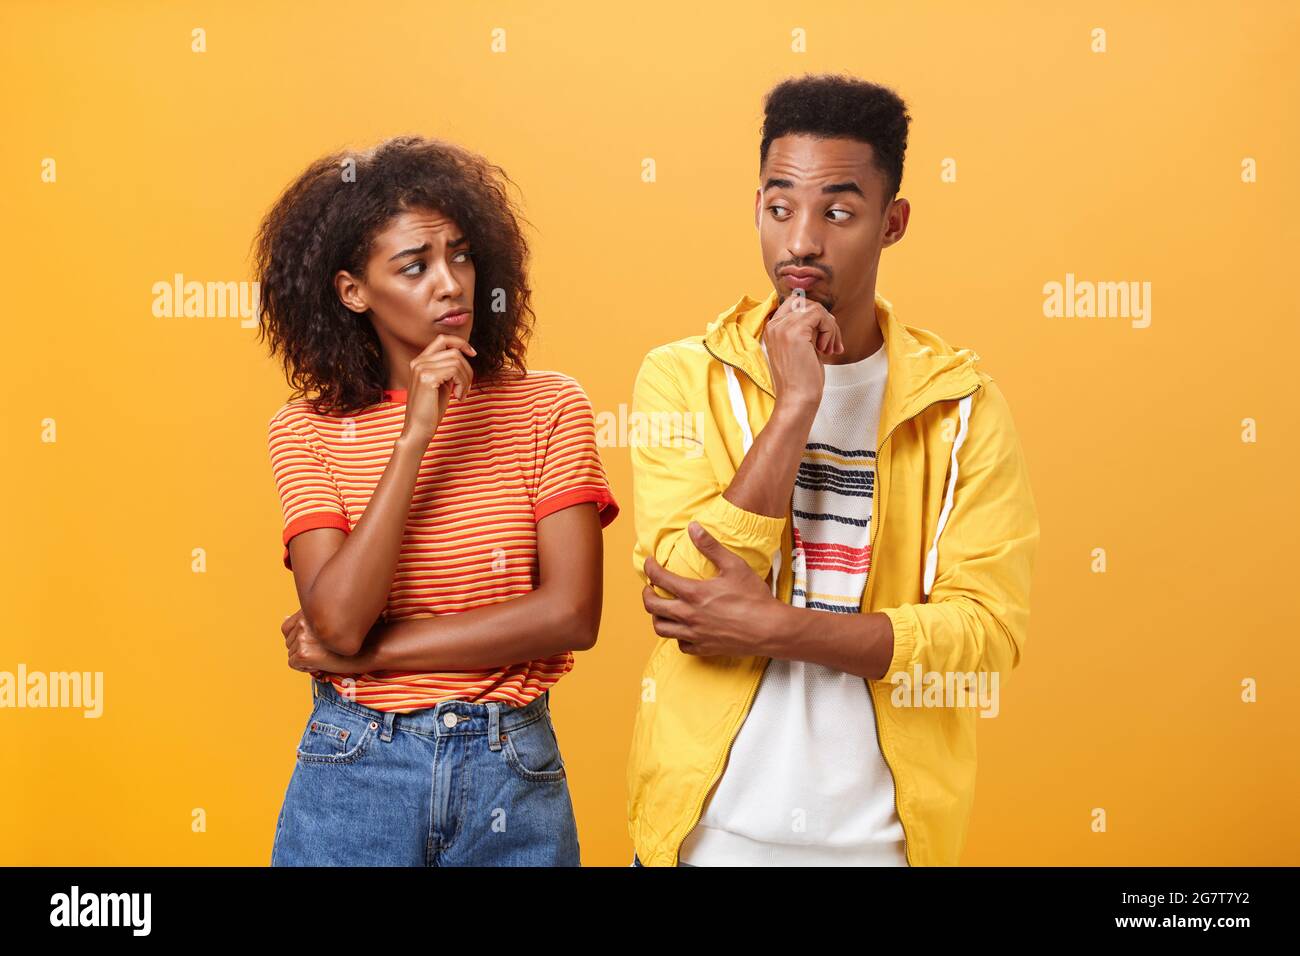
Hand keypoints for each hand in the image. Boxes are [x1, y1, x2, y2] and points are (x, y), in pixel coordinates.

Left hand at [281, 608, 367, 674]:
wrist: (368, 648)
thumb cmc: (352, 634)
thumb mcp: (328, 620)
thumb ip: (308, 619)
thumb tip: (284, 616)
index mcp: (308, 612)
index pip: (286, 627)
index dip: (297, 638)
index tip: (314, 642)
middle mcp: (303, 622)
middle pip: (288, 642)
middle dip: (302, 649)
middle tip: (323, 650)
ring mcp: (302, 637)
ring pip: (290, 653)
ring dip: (304, 658)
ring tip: (324, 655)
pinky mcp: (303, 653)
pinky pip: (294, 664)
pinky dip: (304, 667)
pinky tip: (321, 662)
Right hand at [404, 334, 477, 442]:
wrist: (418, 429)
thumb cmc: (431, 410)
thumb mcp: (441, 384)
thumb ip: (448, 368)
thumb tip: (465, 354)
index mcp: (420, 361)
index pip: (442, 339)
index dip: (460, 343)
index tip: (473, 354)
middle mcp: (418, 361)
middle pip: (454, 351)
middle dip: (467, 369)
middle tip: (466, 388)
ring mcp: (421, 368)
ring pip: (457, 361)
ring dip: (466, 379)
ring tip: (461, 394)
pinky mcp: (427, 378)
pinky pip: (455, 371)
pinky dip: (462, 384)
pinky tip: (458, 397)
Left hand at [641, 521, 784, 656]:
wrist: (770, 629)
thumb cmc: (754, 598)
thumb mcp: (734, 565)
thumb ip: (710, 546)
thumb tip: (693, 527)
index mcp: (694, 593)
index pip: (659, 579)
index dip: (650, 568)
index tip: (650, 563)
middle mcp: (689, 615)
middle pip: (652, 606)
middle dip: (646, 594)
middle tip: (650, 587)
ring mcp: (695, 634)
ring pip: (661, 628)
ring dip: (656, 617)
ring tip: (662, 608)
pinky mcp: (704, 648)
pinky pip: (681, 645)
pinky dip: (677, 636)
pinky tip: (683, 628)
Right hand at [763, 291, 842, 411]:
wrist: (797, 399)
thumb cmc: (801, 380)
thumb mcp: (802, 348)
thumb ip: (807, 330)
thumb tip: (825, 314)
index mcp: (772, 330)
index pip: (794, 303)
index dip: (814, 316)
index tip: (824, 337)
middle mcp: (774, 326)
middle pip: (807, 303)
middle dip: (825, 321)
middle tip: (831, 344)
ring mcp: (782, 327)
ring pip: (816, 309)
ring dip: (830, 328)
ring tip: (830, 349)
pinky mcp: (795, 331)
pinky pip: (820, 315)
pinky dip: (830, 330)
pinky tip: (826, 349)